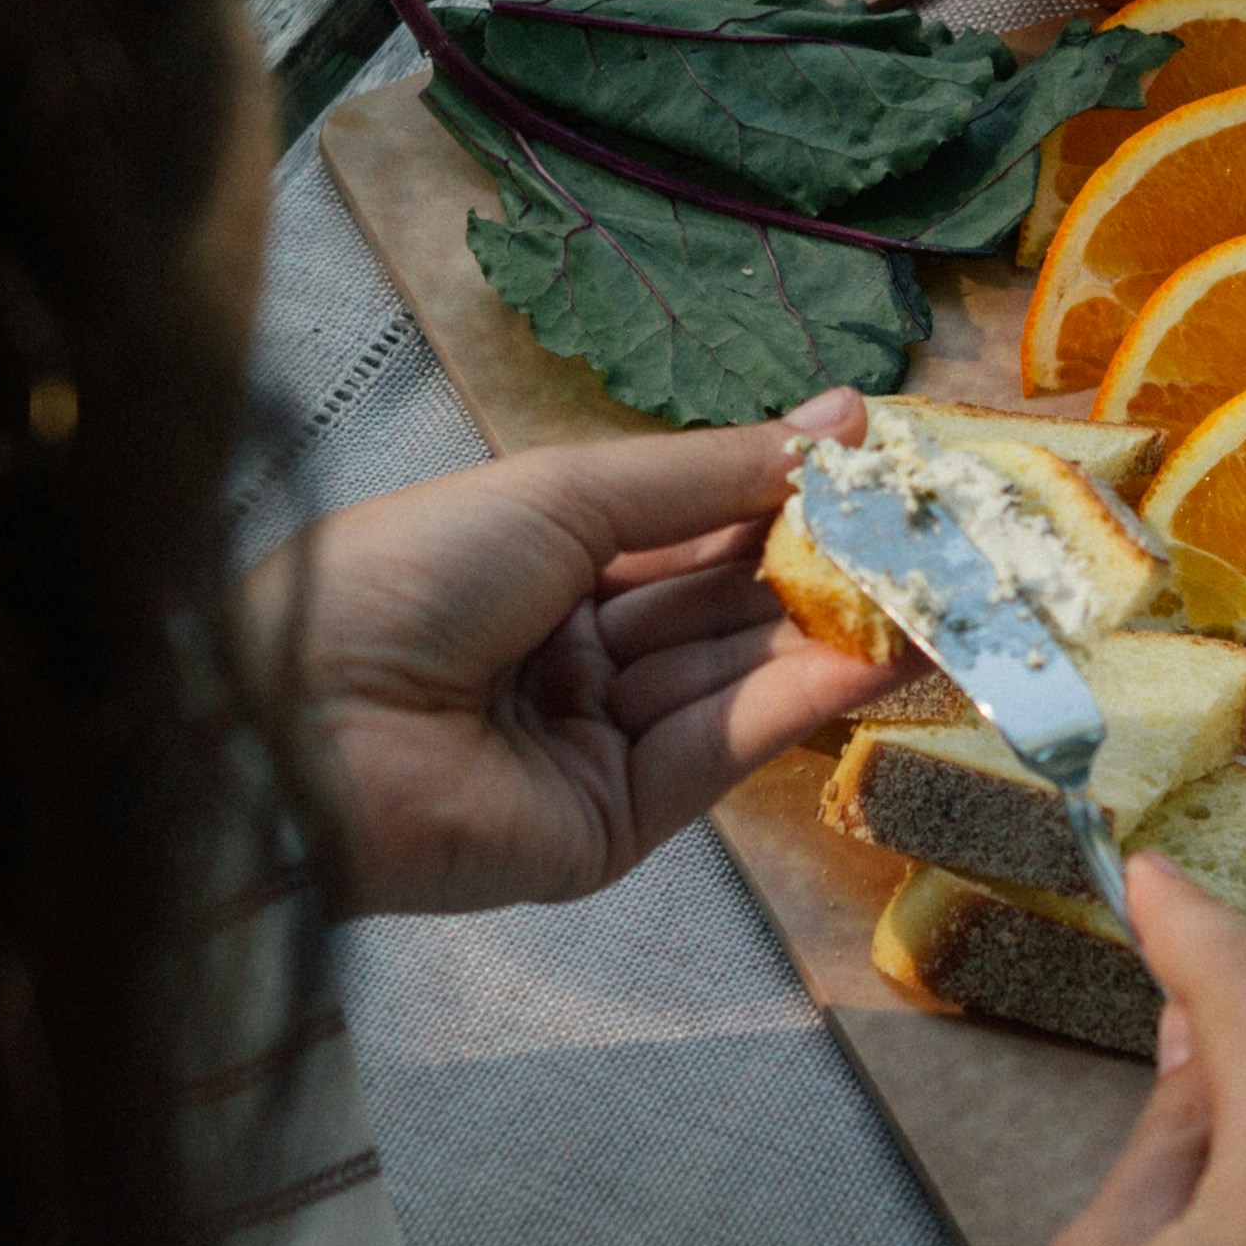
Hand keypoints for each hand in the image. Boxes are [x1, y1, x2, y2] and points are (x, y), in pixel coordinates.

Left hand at [262, 387, 898, 916]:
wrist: (300, 725)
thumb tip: (838, 418)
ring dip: (839, 631)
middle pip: (722, 605)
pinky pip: (721, 747)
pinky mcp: (614, 826)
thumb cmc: (403, 579)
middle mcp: (569, 654)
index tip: (880, 457)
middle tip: (939, 526)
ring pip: (737, 677)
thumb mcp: (565, 494)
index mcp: (536, 565)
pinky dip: (804, 699)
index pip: (686, 530)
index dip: (781, 495)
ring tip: (945, 584)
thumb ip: (711, 475)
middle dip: (827, 564)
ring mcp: (593, 744)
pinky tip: (881, 650)